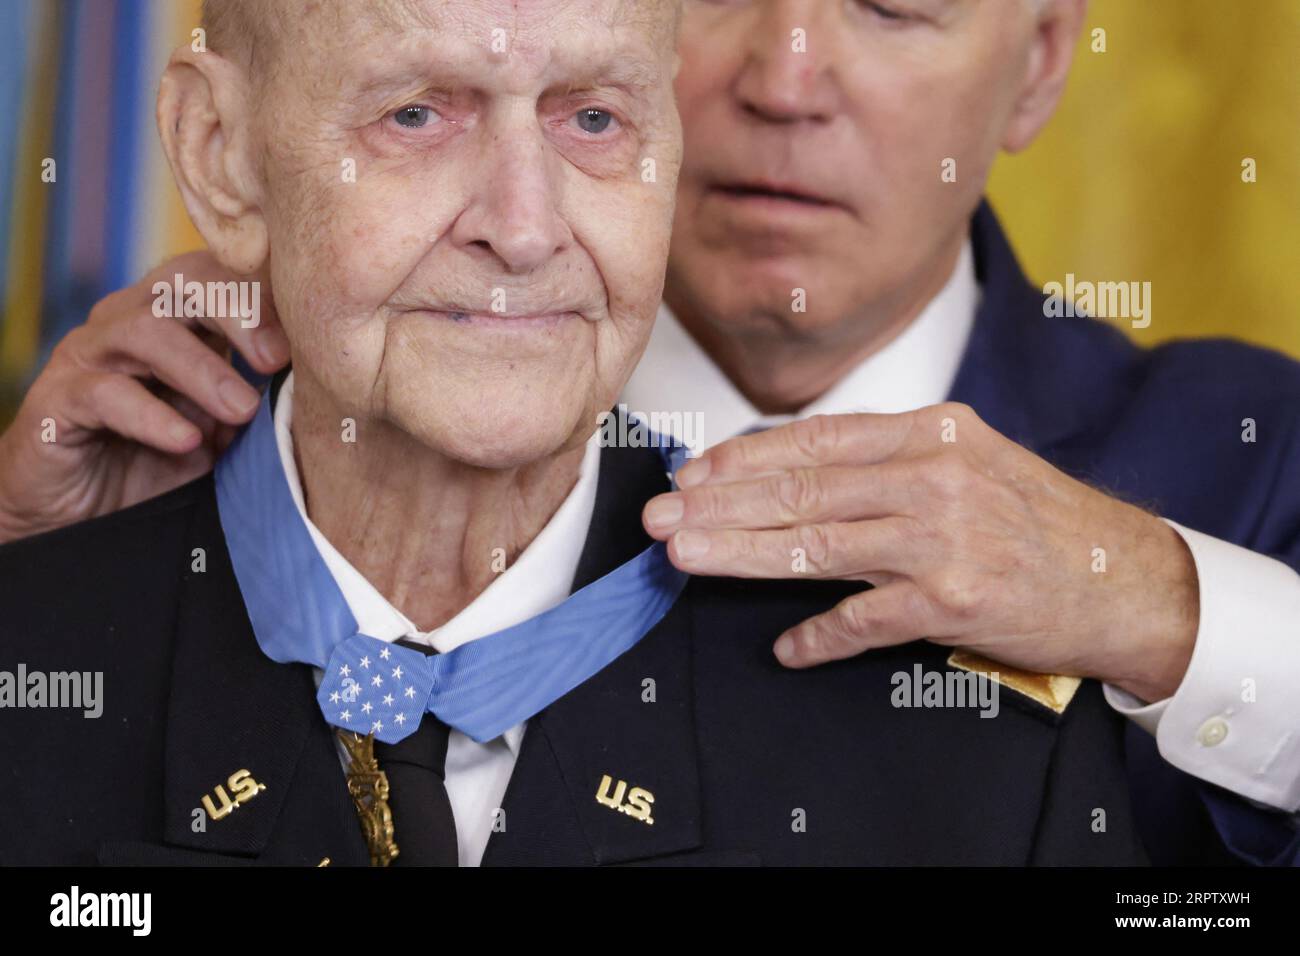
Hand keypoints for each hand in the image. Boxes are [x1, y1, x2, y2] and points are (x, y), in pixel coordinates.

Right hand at [0, 251, 288, 543]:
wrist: (86, 513)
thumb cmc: (163, 458)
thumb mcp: (224, 426)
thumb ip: (259, 397)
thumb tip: (313, 385)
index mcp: (176, 316)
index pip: (220, 273)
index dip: (263, 292)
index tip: (308, 331)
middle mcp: (129, 320)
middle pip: (182, 283)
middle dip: (236, 313)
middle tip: (277, 359)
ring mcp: (88, 354)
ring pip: (144, 331)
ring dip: (201, 369)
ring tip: (240, 410)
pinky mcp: (56, 398)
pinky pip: (104, 392)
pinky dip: (151, 416)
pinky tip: (187, 441)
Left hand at [643, 404, 1199, 702]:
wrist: (1124, 576)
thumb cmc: (1036, 518)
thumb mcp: (970, 459)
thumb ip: (888, 459)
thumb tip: (793, 470)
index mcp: (933, 432)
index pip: (816, 440)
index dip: (744, 458)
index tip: (692, 474)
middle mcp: (933, 477)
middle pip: (802, 489)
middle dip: (720, 504)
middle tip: (662, 517)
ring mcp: (943, 539)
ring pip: (817, 545)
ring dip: (742, 554)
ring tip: (685, 558)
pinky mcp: (953, 601)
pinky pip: (865, 620)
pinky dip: (821, 635)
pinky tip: (787, 647)